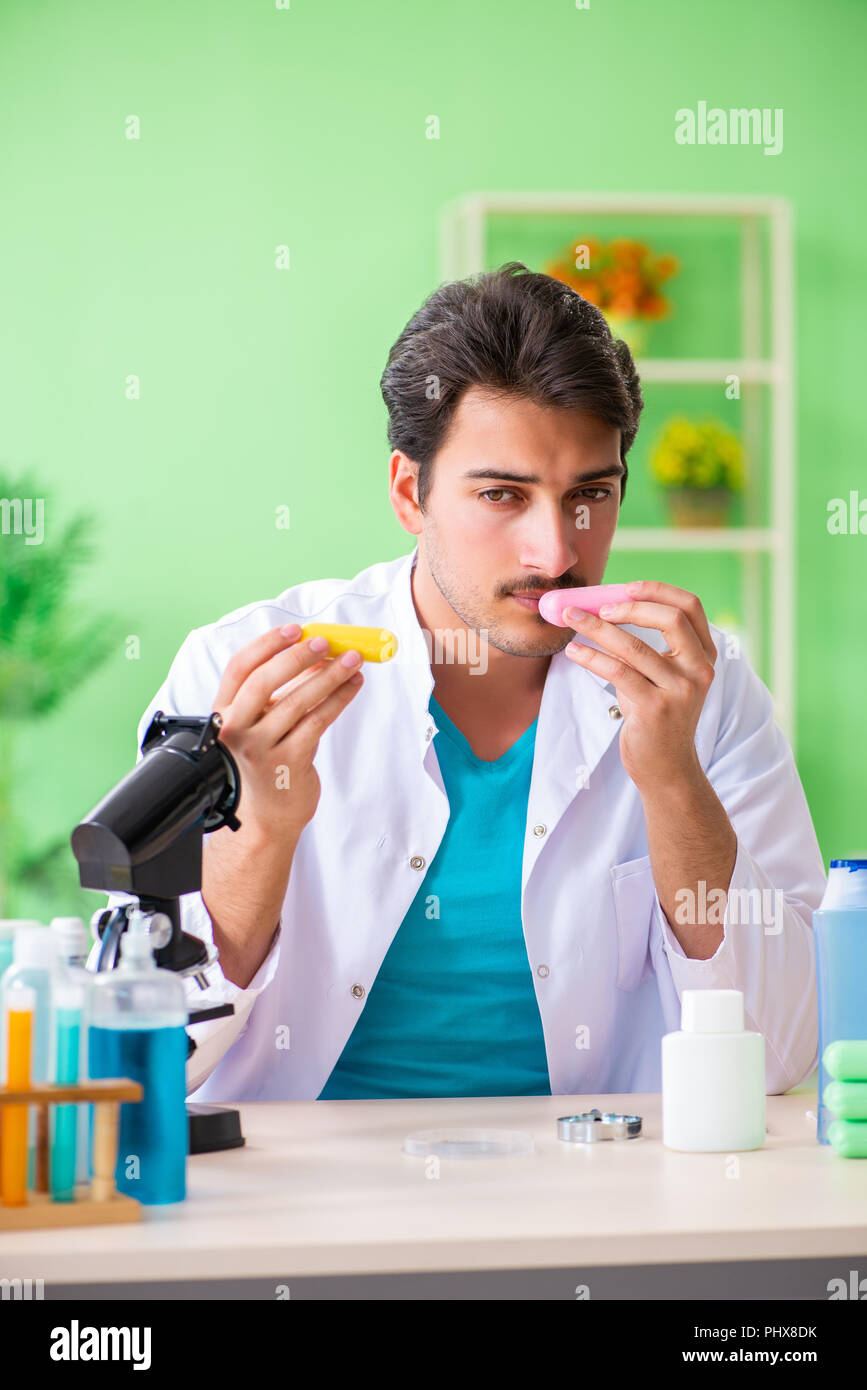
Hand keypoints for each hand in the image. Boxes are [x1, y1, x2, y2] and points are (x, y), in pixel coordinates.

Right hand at [211, 623, 364, 841]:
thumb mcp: (260, 724)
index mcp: (224, 713)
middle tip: (326, 643)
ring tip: (352, 661)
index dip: (266, 645)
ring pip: (297, 702)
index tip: (294, 629)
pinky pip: (317, 723)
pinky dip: (338, 700)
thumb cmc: (268, 761)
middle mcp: (235, 730)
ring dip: (329, 676)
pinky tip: (352, 686)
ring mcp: (259, 749)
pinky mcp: (286, 763)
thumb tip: (317, 651)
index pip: (239, 669)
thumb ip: (278, 692)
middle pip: (263, 682)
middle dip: (298, 658)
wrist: (268, 816)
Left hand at [562, 580, 716, 790]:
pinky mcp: (655, 709)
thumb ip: (647, 647)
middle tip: (597, 607)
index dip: (657, 590)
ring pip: (634, 646)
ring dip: (596, 628)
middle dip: (629, 606)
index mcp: (704, 656)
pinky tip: (573, 651)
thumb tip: (603, 609)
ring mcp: (680, 691)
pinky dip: (591, 657)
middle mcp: (699, 670)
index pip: (690, 607)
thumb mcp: (661, 677)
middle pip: (671, 619)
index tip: (625, 587)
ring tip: (570, 618)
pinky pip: (617, 673)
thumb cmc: (656, 716)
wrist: (666, 768)